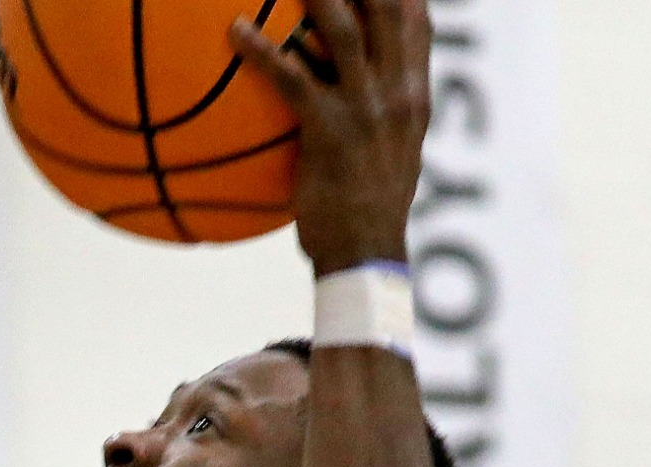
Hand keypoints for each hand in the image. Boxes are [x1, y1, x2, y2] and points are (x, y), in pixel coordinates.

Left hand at [231, 0, 430, 276]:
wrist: (365, 258)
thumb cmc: (366, 213)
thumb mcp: (389, 156)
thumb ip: (377, 114)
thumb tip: (343, 88)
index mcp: (414, 93)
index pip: (416, 18)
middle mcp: (397, 91)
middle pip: (385, 4)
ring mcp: (366, 109)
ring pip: (341, 27)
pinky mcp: (330, 132)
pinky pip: (292, 78)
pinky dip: (261, 51)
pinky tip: (234, 33)